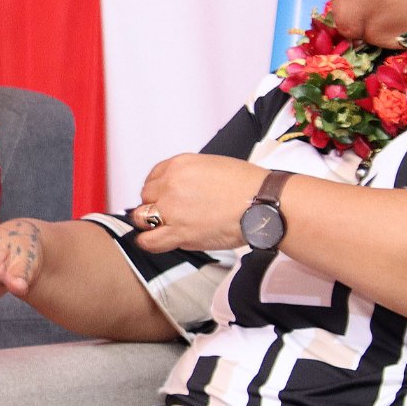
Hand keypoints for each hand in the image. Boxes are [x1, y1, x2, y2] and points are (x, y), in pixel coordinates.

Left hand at [129, 154, 267, 253]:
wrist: (264, 203)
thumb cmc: (248, 186)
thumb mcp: (213, 165)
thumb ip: (191, 175)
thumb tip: (182, 187)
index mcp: (180, 164)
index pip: (153, 175)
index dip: (157, 188)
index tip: (163, 195)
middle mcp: (171, 184)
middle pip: (147, 195)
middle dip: (155, 203)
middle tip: (169, 212)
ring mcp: (173, 209)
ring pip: (141, 216)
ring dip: (148, 221)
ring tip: (161, 226)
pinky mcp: (179, 232)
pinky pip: (149, 240)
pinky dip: (148, 241)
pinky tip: (153, 240)